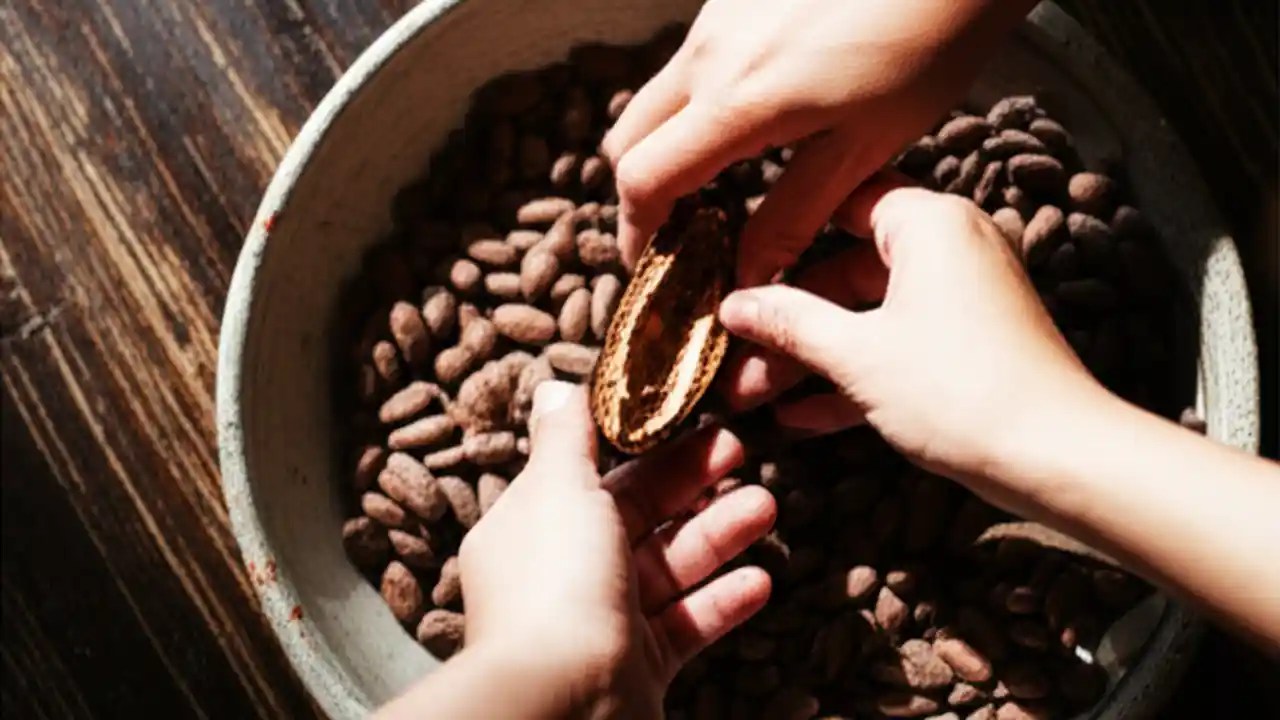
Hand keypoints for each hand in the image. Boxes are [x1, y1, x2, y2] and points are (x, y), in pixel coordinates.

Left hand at [383, 381, 775, 719]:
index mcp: (532, 525)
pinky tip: (761, 579)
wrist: (560, 703)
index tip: (693, 418)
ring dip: (717, 535)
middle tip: (743, 452)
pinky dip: (721, 600)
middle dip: (692, 483)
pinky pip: (686, 624)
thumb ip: (567, 436)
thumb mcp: (558, 488)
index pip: (595, 473)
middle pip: (637, 516)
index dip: (645, 445)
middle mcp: (562, 573)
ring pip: (668, 568)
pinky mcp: (637, 666)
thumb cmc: (555, 585)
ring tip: (767, 507)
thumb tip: (554, 386)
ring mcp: (601, 622)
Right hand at [602, 0, 1034, 285]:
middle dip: (641, 194)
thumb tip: (748, 277)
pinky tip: (751, 125)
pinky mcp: (734, 1)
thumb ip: (794, 216)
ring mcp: (716, 20)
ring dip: (670, 149)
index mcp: (735, 101)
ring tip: (720, 187)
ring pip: (657, 100)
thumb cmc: (921, 48)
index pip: (645, 179)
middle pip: (628, 139)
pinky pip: (691, 66)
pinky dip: (696, 109)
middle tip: (682, 236)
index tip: (653, 269)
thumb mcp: (863, 148)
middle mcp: (707, 55)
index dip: (637, 234)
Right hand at [718, 184, 1103, 516]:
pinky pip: (898, 347)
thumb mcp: (857, 355)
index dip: (783, 234)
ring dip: (812, 357)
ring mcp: (962, 299)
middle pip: (847, 270)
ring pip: (868, 317)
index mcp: (928, 222)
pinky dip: (855, 375)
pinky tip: (800, 416)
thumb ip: (790, 322)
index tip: (733, 265)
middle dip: (787, 320)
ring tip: (750, 395)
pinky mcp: (970, 346)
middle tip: (733, 354)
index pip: (840, 201)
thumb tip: (732, 305)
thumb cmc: (958, 389)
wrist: (1058, 457)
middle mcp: (950, 246)